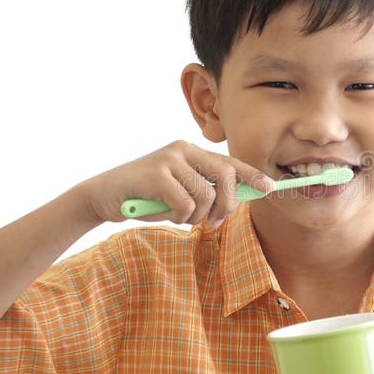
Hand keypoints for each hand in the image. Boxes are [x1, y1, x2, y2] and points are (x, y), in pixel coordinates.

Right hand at [77, 140, 275, 226]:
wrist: (103, 197)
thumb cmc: (146, 197)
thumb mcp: (179, 191)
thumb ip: (204, 191)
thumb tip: (235, 202)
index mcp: (191, 151)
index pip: (230, 162)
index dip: (252, 176)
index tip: (270, 188)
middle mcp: (183, 150)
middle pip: (226, 178)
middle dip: (226, 206)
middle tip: (213, 223)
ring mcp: (169, 159)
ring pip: (206, 196)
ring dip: (196, 217)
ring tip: (177, 216)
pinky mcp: (156, 174)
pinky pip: (185, 204)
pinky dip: (178, 216)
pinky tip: (162, 212)